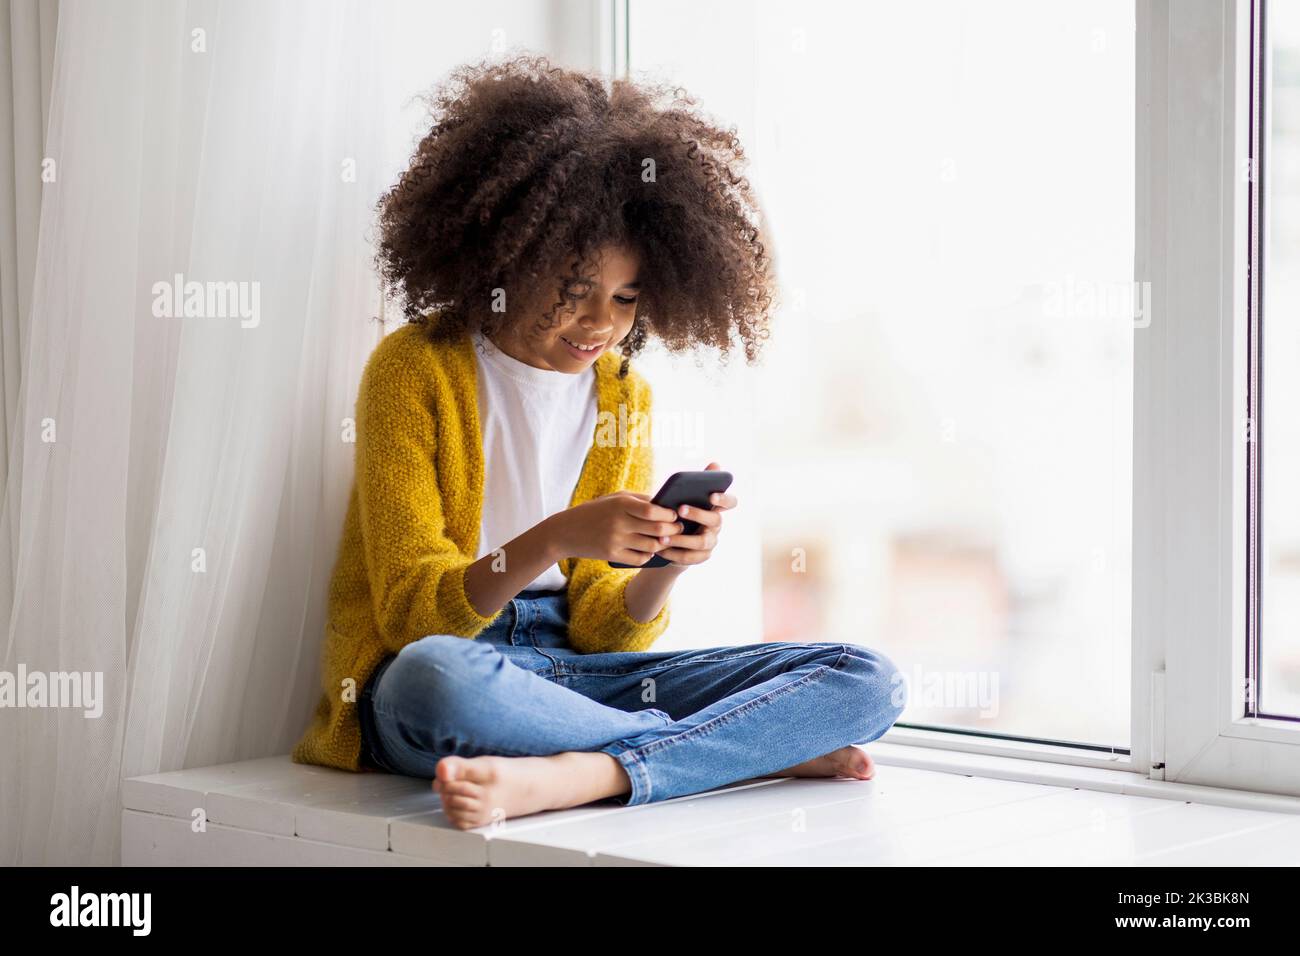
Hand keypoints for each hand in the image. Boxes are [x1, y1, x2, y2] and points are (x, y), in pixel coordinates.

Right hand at [546, 491, 683, 565]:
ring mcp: (615, 540)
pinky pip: (639, 559)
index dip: (669, 514)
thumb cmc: (594, 511)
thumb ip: (639, 499)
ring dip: (662, 544)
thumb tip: (665, 504)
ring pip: (651, 546)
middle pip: (657, 529)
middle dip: (673, 530)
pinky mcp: (611, 555)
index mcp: (621, 504)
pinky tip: (650, 551)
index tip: (675, 515)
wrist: (565, 531)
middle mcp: (619, 522)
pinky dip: (648, 556)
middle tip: (678, 529)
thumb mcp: (614, 498)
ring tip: (666, 540)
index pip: (653, 510)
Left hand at [656, 461, 735, 566]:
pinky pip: (689, 557)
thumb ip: (698, 483)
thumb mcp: (685, 497)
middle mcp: (717, 525)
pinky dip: (673, 553)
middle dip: (698, 514)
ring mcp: (711, 542)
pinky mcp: (702, 557)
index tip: (711, 496)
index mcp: (716, 509)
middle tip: (680, 508)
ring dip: (681, 539)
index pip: (731, 502)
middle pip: (715, 520)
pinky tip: (660, 548)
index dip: (724, 499)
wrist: (673, 541)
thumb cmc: (680, 513)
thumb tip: (715, 464)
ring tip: (663, 537)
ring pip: (701, 542)